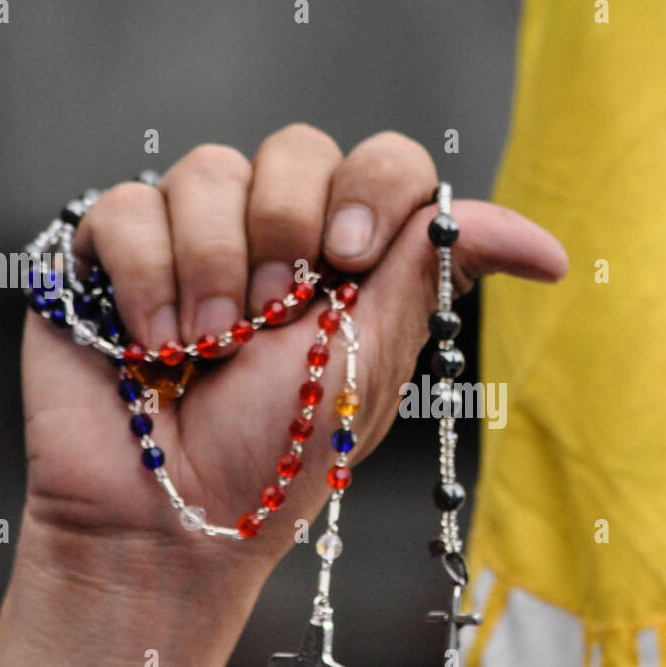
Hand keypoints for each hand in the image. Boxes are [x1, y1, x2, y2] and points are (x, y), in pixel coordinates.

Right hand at [21, 129, 566, 634]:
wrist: (172, 520)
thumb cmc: (278, 456)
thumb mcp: (372, 360)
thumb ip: (433, 276)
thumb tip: (550, 251)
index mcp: (349, 261)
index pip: (383, 162)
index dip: (370, 188)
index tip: (347, 258)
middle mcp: (276, 237)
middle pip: (296, 146)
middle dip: (284, 230)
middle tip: (271, 316)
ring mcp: (194, 239)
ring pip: (207, 170)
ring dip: (213, 267)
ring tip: (207, 347)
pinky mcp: (115, 252)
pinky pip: (126, 206)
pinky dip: (146, 277)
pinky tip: (153, 343)